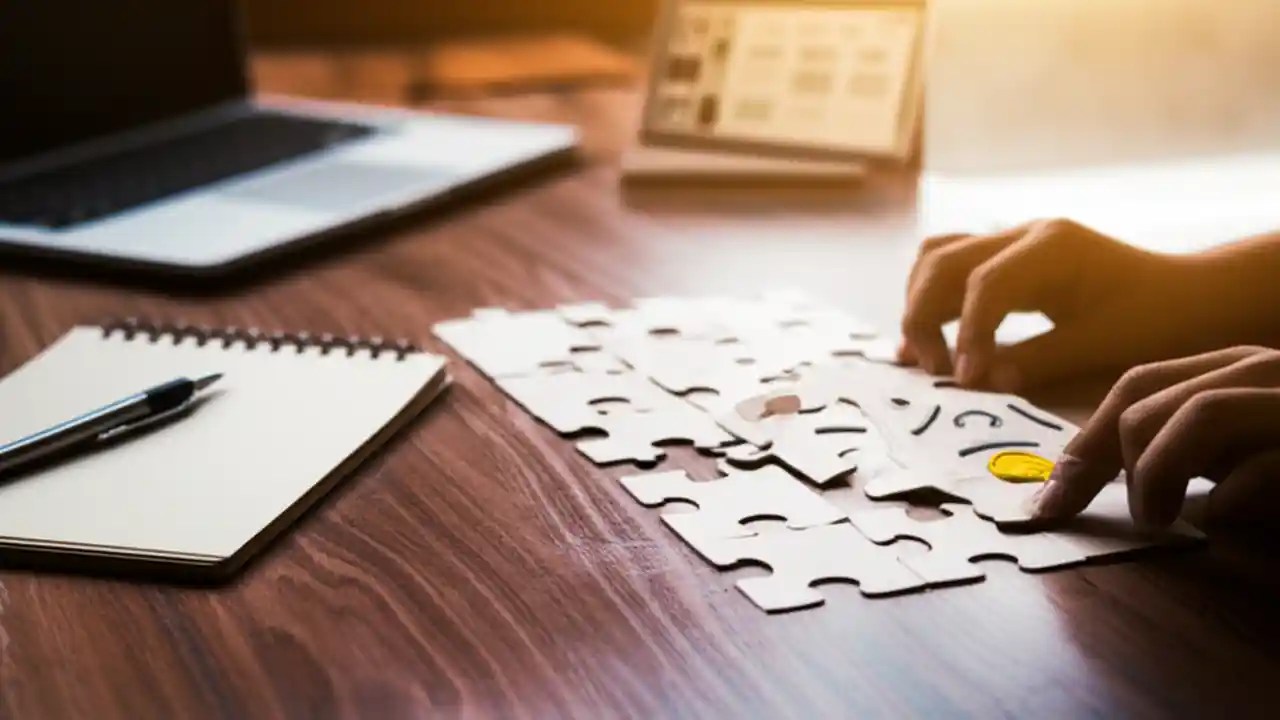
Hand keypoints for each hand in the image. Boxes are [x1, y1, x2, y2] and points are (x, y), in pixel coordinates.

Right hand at [899, 218, 1277, 390]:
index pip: (984, 285)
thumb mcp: (1099, 347)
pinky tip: (934, 341)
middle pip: (942, 263)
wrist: (1190, 296)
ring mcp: (1013, 240)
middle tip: (934, 372)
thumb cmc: (1155, 320)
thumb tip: (977, 382)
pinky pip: (952, 266)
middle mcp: (1025, 234)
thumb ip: (1033, 363)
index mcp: (1051, 248)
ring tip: (924, 356)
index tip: (964, 380)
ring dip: (920, 304)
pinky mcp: (1010, 257)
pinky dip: (933, 300)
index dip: (966, 335)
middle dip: (925, 317)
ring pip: (936, 257)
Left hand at [1031, 346, 1279, 528]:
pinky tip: (1224, 520)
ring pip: (1201, 414)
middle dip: (1110, 463)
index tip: (1048, 504)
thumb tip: (1098, 481)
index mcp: (1231, 369)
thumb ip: (1188, 450)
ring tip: (1159, 520)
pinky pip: (1262, 465)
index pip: (1135, 388)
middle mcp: (1261, 372)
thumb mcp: (1241, 450)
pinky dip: (1229, 499)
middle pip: (1148, 399)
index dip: (1083, 447)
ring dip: (1160, 473)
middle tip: (1126, 518)